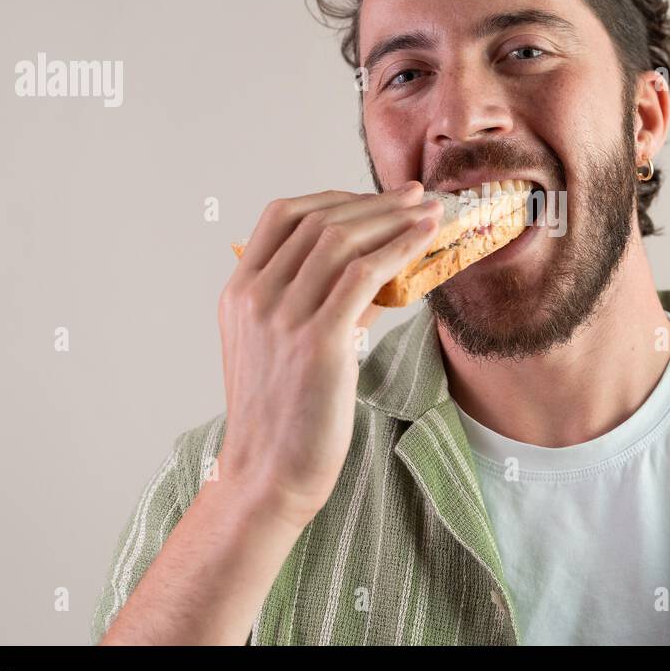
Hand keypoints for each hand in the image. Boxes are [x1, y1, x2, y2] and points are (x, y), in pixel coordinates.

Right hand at [215, 182, 441, 526]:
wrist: (268, 475)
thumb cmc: (286, 417)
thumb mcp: (294, 347)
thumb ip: (330, 304)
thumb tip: (381, 271)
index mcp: (240, 292)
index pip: (282, 215)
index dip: (334, 197)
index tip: (375, 197)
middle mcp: (255, 296)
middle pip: (317, 219)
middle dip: (373, 201)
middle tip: (415, 195)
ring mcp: (282, 317)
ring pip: (341, 240)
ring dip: (393, 218)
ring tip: (430, 211)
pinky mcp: (316, 341)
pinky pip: (363, 275)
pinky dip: (398, 247)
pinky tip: (425, 238)